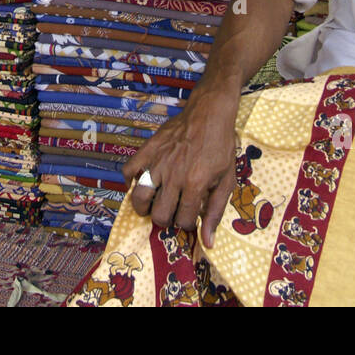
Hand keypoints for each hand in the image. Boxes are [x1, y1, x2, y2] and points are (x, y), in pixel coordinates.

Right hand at [121, 85, 238, 248]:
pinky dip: (130, 181)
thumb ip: (215, 212)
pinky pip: (128, 170)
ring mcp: (158, 161)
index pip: (183, 219)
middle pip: (159, 213)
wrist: (209, 113)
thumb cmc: (221, 146)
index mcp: (195, 184)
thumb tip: (208, 242)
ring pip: (140, 197)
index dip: (186, 224)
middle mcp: (174, 175)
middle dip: (165, 220)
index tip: (188, 218)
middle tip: (170, 213)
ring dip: (143, 208)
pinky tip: (139, 183)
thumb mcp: (226, 180)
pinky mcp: (148, 149)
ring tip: (151, 206)